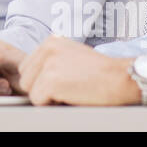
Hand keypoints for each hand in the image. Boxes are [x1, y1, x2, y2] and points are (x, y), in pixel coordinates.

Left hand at [16, 35, 140, 104]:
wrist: (120, 78)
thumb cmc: (100, 72)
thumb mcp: (72, 55)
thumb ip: (51, 60)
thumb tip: (33, 77)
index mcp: (50, 41)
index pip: (27, 67)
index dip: (41, 80)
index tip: (61, 82)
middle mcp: (47, 48)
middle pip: (26, 78)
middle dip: (41, 89)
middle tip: (66, 89)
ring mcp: (48, 64)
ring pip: (30, 91)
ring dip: (46, 97)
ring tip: (69, 91)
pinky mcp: (51, 81)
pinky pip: (38, 101)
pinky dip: (52, 104)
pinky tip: (70, 97)